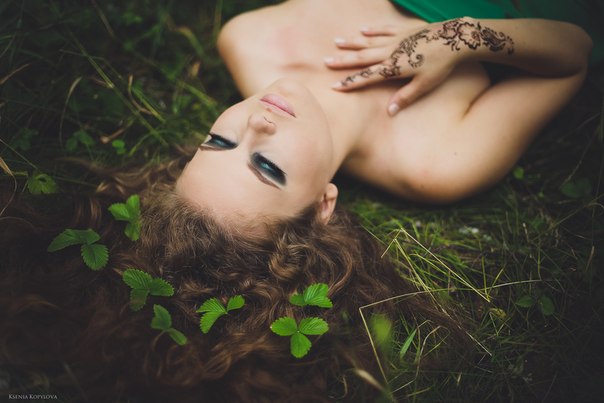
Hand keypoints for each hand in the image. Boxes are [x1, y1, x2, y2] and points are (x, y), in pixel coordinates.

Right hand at [325, 23, 461, 114]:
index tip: (335, 86)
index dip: (351, 82)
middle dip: (343, 60)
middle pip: (362, 57)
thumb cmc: (442, 65)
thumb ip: (405, 97)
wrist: (456, 38)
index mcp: (394, 68)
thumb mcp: (425, 85)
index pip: (368, 76)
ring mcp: (396, 39)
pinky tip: (363, 30)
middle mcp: (391, 52)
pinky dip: (372, 30)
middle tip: (326, 61)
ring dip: (352, 43)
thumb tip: (390, 112)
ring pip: (369, 41)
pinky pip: (383, 29)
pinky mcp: (404, 30)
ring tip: (337, 42)